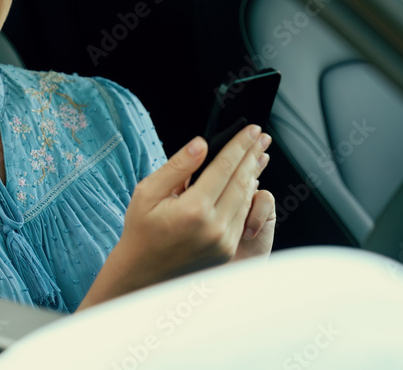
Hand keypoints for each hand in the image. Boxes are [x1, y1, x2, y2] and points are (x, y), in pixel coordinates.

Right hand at [77, 125, 272, 309]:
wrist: (142, 272)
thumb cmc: (141, 230)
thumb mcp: (148, 192)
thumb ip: (178, 167)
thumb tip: (201, 145)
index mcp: (193, 210)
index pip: (224, 168)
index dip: (240, 145)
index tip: (251, 129)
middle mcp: (213, 227)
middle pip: (241, 182)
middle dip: (252, 155)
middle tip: (261, 136)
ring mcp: (223, 243)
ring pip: (245, 199)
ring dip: (253, 174)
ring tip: (258, 155)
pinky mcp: (226, 251)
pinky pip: (241, 217)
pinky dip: (246, 196)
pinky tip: (247, 181)